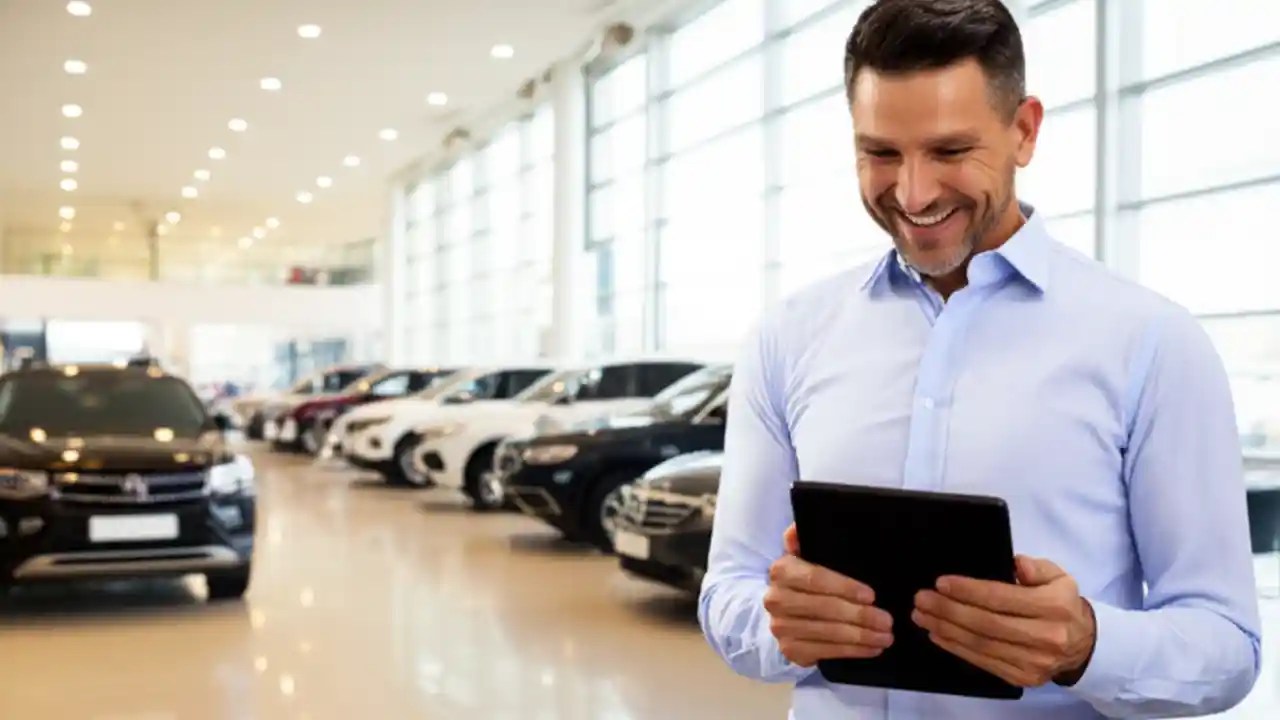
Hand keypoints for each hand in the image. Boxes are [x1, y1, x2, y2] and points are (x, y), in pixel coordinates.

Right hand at [764, 523, 894, 666]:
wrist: (785, 611)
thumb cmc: (806, 579)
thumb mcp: (805, 554)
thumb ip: (804, 538)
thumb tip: (797, 529)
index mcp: (781, 570)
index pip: (815, 578)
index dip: (844, 587)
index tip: (871, 595)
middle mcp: (776, 599)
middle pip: (824, 608)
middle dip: (860, 615)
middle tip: (887, 620)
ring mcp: (781, 627)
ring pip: (828, 633)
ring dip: (861, 637)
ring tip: (886, 636)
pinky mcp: (790, 650)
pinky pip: (826, 652)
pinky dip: (853, 651)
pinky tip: (872, 648)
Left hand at [912, 555, 1096, 687]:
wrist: (1081, 644)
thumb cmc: (1060, 603)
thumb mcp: (1058, 577)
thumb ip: (1036, 567)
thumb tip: (1016, 563)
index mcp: (1053, 606)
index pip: (1001, 598)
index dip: (968, 591)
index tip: (941, 582)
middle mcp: (1045, 637)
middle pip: (986, 624)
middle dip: (948, 610)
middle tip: (921, 598)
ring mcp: (1033, 662)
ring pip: (980, 645)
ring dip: (945, 628)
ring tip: (921, 614)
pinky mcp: (1022, 678)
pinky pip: (982, 661)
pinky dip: (955, 647)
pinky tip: (937, 633)